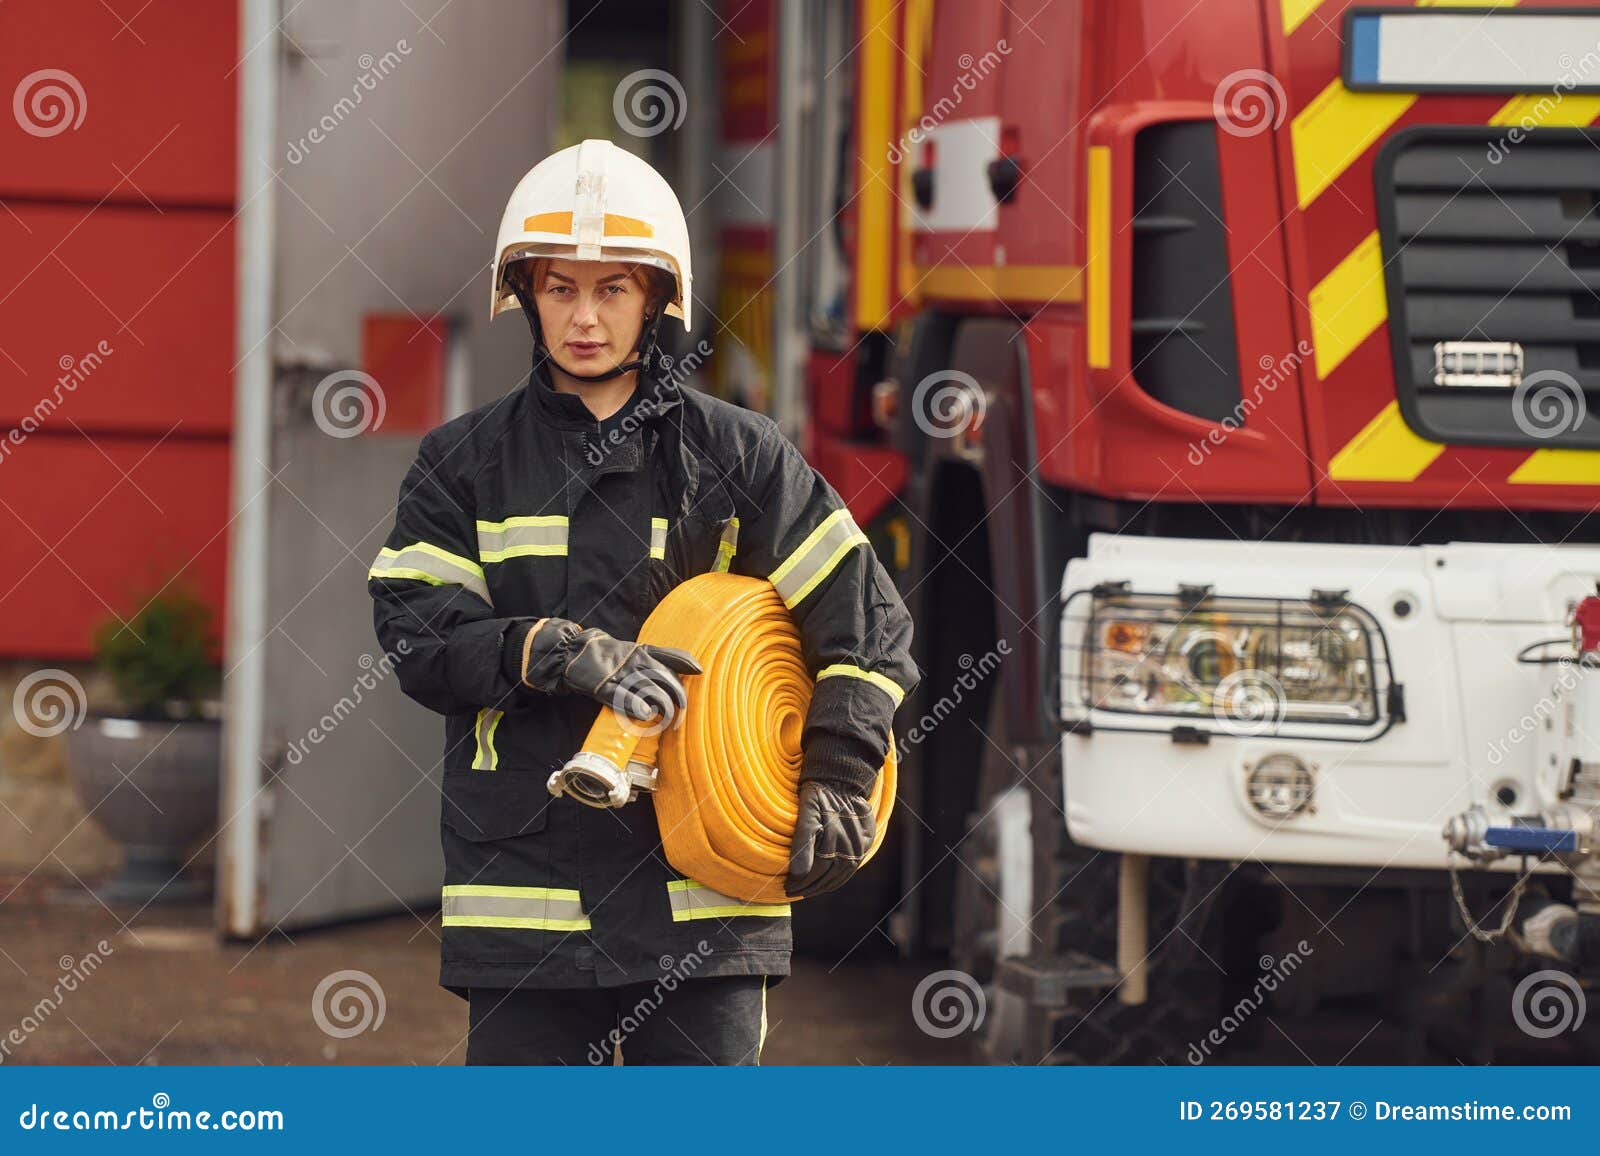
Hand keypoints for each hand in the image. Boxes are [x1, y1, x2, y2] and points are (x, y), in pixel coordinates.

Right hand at [562, 629, 701, 725]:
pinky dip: (639, 708)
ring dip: (662, 707)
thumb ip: (664, 657)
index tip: (699, 674)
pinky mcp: (606, 688)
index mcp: (643, 652)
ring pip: (650, 690)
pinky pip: (626, 699)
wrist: (577, 653)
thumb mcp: (638, 652)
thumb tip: (696, 667)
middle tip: (681, 712)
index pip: (671, 659)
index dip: (687, 666)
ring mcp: (621, 674)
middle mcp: (634, 661)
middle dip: (677, 697)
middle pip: (664, 679)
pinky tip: (647, 715)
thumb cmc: (613, 657)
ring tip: (667, 719)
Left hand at [785, 780, 874, 898]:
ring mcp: (860, 847)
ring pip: (840, 876)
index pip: (815, 872)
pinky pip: (851, 868)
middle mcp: (851, 848)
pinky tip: (827, 882)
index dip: (800, 882)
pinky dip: (838, 879)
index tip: (786, 888)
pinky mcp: (866, 844)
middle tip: (793, 892)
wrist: (841, 779)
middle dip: (809, 887)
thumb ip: (802, 842)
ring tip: (807, 890)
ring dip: (823, 886)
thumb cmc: (819, 795)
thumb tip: (797, 872)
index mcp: (834, 841)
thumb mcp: (806, 812)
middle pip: (827, 877)